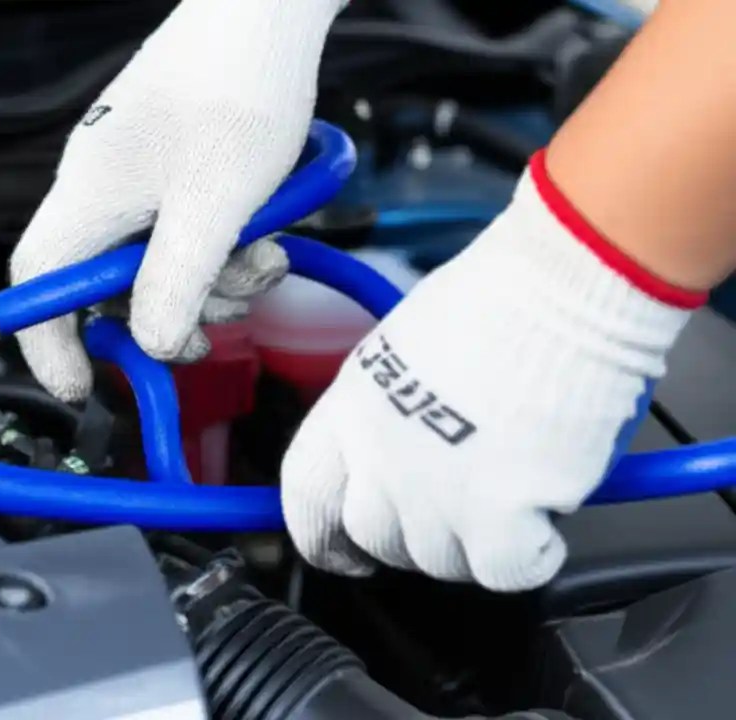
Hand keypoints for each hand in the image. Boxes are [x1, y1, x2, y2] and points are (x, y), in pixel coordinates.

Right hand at [10, 0, 344, 400]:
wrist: (268, 13)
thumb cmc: (237, 91)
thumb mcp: (212, 208)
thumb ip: (176, 284)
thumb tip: (155, 345)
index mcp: (88, 194)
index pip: (40, 281)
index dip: (48, 340)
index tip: (81, 385)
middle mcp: (102, 184)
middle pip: (111, 281)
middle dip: (169, 312)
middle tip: (214, 329)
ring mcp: (139, 171)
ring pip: (161, 259)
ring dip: (215, 279)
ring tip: (264, 257)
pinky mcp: (176, 161)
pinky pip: (189, 226)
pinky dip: (226, 244)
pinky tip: (266, 231)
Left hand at [281, 155, 698, 591]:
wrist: (564, 287)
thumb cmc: (504, 296)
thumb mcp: (408, 346)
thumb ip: (394, 409)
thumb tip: (414, 448)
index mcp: (351, 406)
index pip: (305, 493)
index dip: (321, 534)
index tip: (345, 551)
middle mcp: (379, 456)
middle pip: (375, 537)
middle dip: (416, 539)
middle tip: (461, 514)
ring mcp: (433, 490)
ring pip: (440, 562)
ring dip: (478, 545)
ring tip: (516, 493)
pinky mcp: (498, 513)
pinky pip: (506, 571)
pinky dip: (532, 556)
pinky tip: (547, 519)